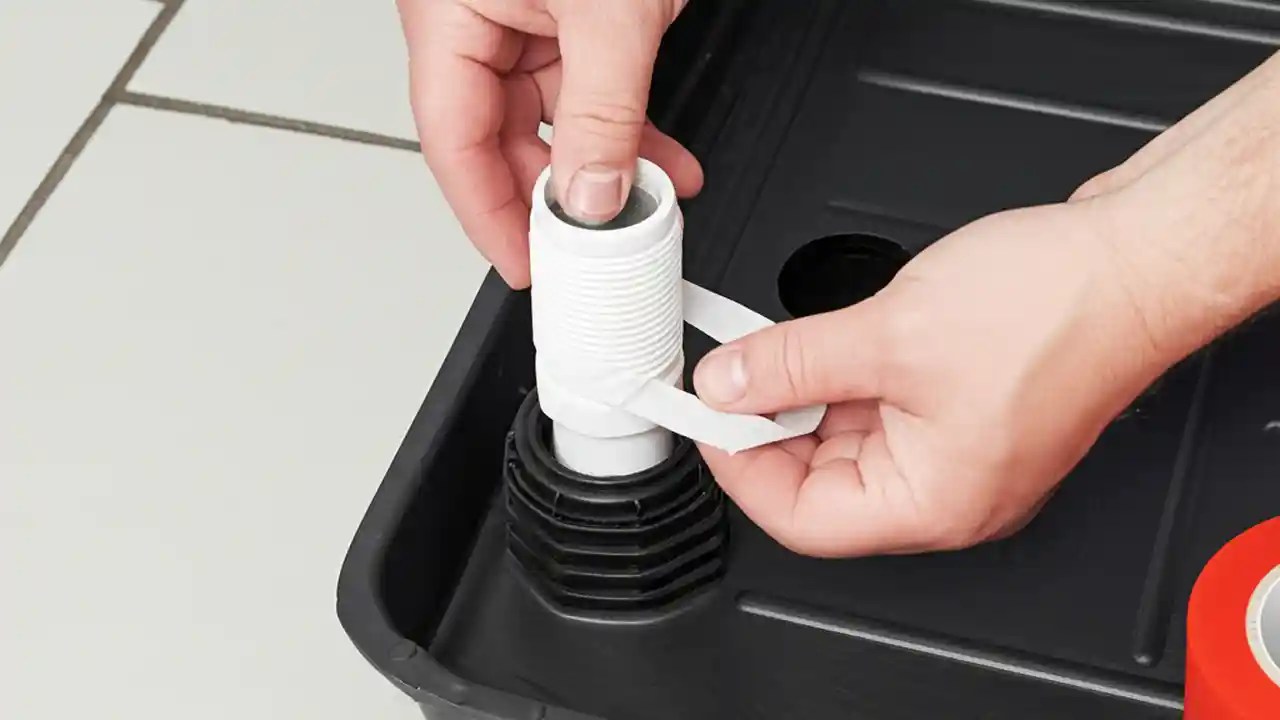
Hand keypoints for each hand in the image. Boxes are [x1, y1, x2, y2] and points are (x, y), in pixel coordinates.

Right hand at [398, 0, 703, 287]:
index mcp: (450, 13)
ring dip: (608, 164)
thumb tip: (592, 194)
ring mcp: (523, 14)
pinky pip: (591, 87)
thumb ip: (602, 109)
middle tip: (595, 246)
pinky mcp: (570, 14)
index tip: (526, 264)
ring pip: (555, 119)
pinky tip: (663, 162)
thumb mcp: (609, 14)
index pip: (454, 140)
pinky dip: (627, 126)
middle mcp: (476, 18)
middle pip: (501, 137)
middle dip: (560, 196)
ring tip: (649, 204)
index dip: (489, 215)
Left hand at [691, 200, 1166, 556]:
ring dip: (805, 396)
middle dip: (768, 427)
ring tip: (776, 348)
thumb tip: (729, 383)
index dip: (740, 469)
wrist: (1139, 259)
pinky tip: (825, 341)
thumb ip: (791, 363)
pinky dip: (844, 377)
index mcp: (934, 504)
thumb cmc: (1057, 308)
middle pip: (821, 484)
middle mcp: (950, 493)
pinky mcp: (967, 410)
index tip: (707, 420)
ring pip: (849, 440)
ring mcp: (960, 453)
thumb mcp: (889, 333)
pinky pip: (883, 409)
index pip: (802, 520)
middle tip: (729, 376)